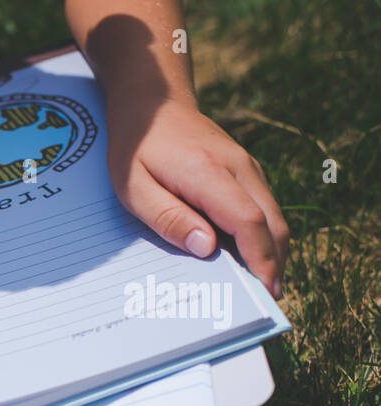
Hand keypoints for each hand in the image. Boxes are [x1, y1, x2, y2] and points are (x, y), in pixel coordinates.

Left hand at [105, 94, 289, 297]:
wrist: (153, 103)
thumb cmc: (136, 148)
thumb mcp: (133, 187)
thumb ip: (168, 217)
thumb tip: (206, 247)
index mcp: (210, 173)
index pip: (248, 221)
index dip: (260, 258)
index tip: (265, 288)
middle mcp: (239, 168)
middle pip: (272, 222)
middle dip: (275, 262)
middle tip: (268, 299)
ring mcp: (247, 168)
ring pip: (273, 215)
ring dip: (272, 250)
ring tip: (261, 286)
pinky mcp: (245, 172)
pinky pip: (263, 207)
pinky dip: (263, 235)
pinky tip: (249, 259)